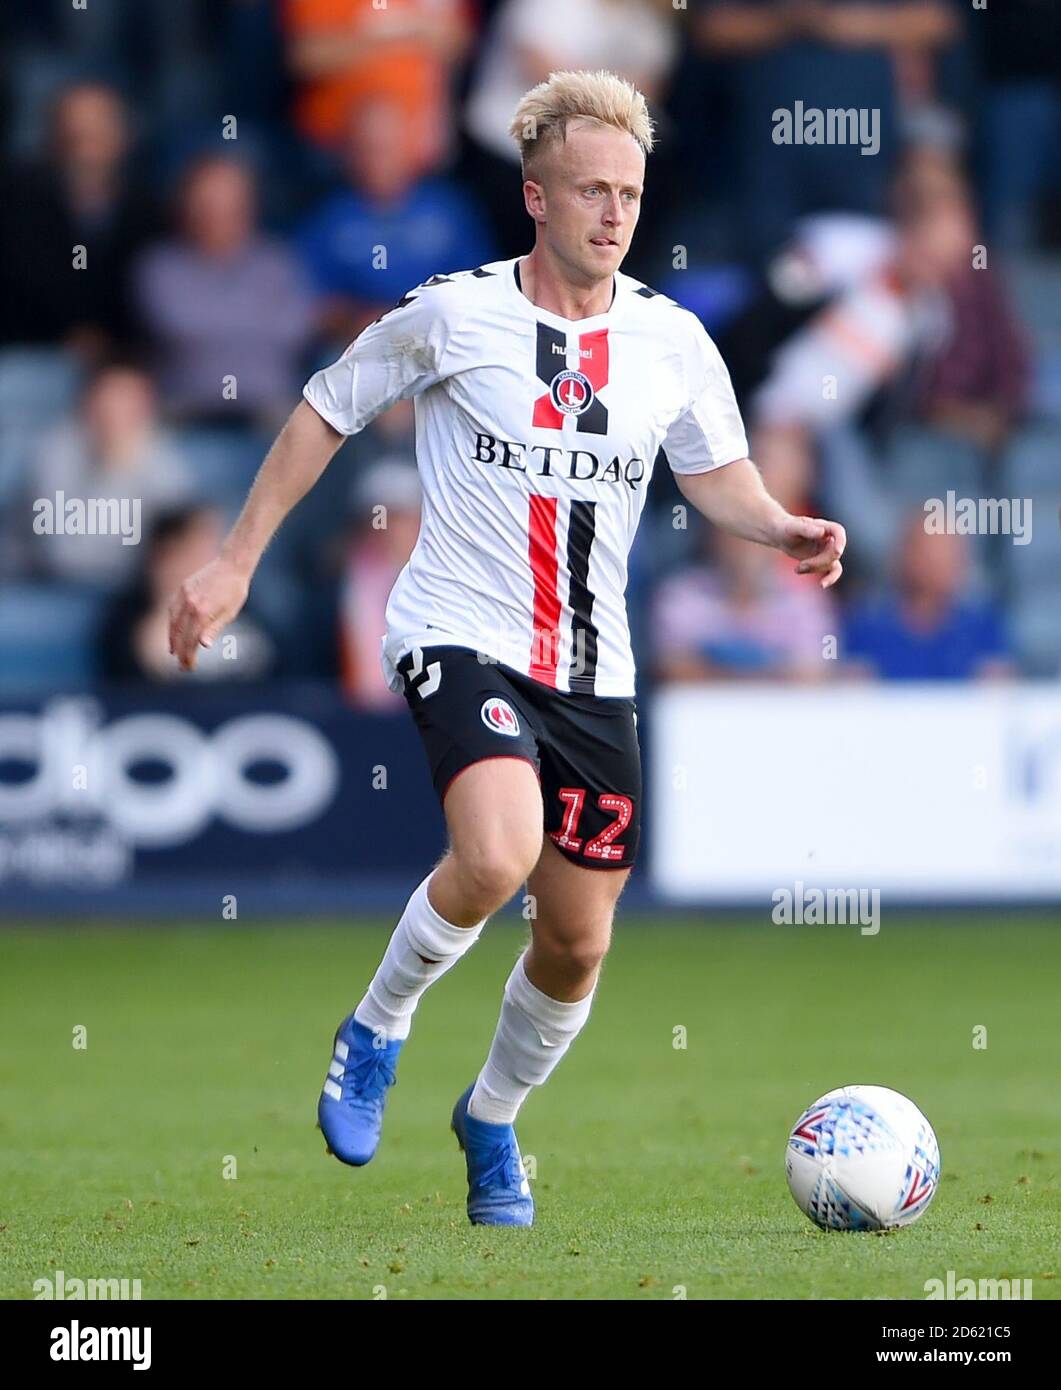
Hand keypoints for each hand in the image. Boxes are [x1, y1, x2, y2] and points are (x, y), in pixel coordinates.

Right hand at [168, 556, 250, 670]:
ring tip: (174, 652)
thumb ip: (214, 629)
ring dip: (172, 639)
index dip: (188, 656)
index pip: (190, 641)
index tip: (189, 667)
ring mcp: (183, 595)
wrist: (231, 565)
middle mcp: (190, 604)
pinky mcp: (181, 588)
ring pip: (172, 622)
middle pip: (179, 634)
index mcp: (203, 613)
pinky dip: (171, 622)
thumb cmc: (234, 591)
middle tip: (182, 665)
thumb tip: (203, 645)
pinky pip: (172, 608)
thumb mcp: (229, 613)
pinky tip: (173, 631)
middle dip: (179, 652)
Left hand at [776, 514, 845, 588]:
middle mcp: (829, 538)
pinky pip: (832, 572)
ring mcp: (827, 550)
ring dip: (815, 569)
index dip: (841, 541)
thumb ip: (806, 529)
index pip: (838, 531)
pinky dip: (828, 579)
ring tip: (797, 569)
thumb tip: (822, 532)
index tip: (837, 552)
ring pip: (831, 564)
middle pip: (834, 553)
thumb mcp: (793, 528)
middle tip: (800, 565)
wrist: (780, 536)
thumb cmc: (786, 528)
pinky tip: (821, 585)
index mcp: (824, 526)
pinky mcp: (823, 561)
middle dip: (818, 562)